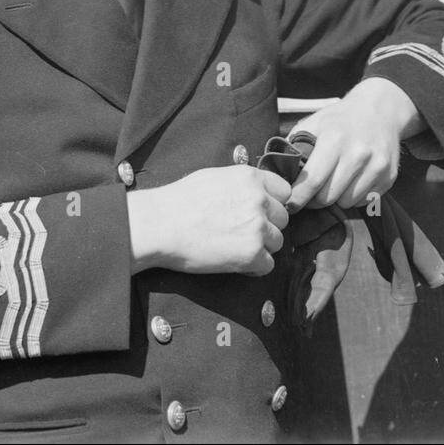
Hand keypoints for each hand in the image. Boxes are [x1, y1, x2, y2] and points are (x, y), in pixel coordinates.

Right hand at [127, 165, 290, 275]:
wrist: (159, 225)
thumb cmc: (179, 201)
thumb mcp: (216, 177)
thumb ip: (242, 184)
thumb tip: (257, 192)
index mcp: (251, 177)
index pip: (284, 191)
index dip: (272, 204)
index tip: (258, 213)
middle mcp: (259, 199)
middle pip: (283, 218)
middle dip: (267, 227)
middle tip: (241, 233)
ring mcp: (258, 226)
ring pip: (277, 242)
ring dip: (261, 247)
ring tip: (234, 247)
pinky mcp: (252, 253)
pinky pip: (268, 265)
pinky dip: (254, 268)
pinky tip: (235, 263)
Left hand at [286, 78, 420, 210]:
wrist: (380, 110)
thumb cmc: (340, 120)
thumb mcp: (314, 123)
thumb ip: (294, 147)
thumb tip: (276, 174)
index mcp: (335, 139)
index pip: (312, 181)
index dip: (297, 198)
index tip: (289, 204)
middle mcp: (359, 153)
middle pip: (328, 197)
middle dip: (314, 199)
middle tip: (310, 193)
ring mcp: (376, 166)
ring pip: (346, 202)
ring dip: (336, 198)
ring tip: (333, 182)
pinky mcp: (389, 176)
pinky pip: (363, 201)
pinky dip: (354, 196)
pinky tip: (352, 180)